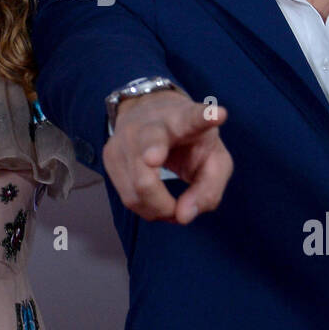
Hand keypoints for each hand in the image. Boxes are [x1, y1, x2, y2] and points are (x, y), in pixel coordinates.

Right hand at [102, 90, 231, 223]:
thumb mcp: (212, 160)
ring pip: (138, 188)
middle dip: (155, 183)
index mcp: (184, 120)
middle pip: (151, 149)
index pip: (194, 117)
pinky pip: (127, 197)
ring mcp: (125, 137)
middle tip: (173, 212)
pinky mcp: (109, 154)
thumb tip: (183, 216)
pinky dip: (146, 207)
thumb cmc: (188, 141)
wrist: (147, 113)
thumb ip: (208, 190)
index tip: (219, 115)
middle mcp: (151, 124)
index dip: (206, 117)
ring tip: (172, 206)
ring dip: (158, 209)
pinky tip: (156, 201)